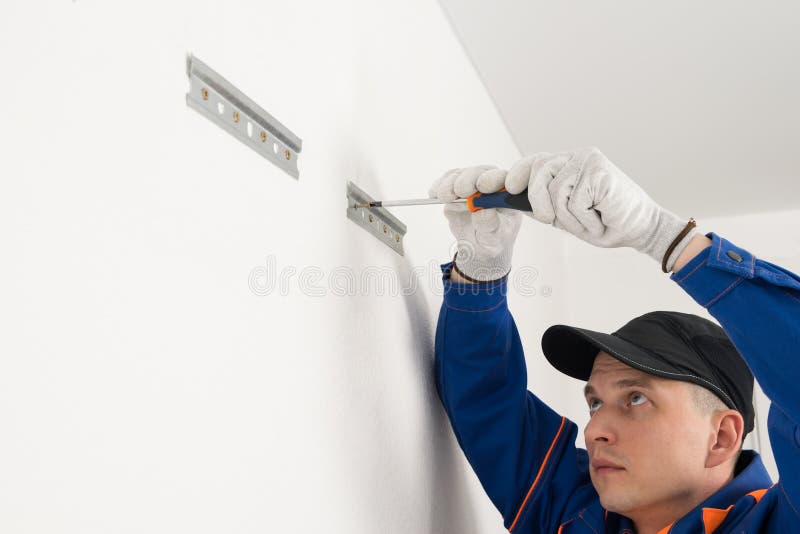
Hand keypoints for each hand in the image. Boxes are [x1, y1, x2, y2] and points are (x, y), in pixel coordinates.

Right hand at [429, 165, 521, 280]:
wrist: (478, 246)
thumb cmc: (492, 241)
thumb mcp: (494, 238)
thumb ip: (489, 224)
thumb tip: (481, 209)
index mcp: (508, 195)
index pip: (504, 180)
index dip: (493, 180)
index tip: (481, 187)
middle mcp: (492, 184)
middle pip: (482, 172)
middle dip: (469, 179)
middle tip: (460, 190)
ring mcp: (473, 184)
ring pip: (463, 174)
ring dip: (451, 182)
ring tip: (444, 196)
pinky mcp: (456, 187)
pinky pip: (448, 180)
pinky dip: (440, 185)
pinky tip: (434, 194)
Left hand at [504, 147, 697, 270]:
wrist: (639, 230)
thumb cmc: (602, 223)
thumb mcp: (563, 215)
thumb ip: (539, 204)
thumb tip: (506, 198)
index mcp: (565, 164)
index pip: (532, 163)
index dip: (512, 174)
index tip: (491, 187)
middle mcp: (575, 156)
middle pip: (537, 171)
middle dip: (539, 201)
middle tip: (553, 218)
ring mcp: (587, 160)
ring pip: (554, 190)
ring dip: (568, 216)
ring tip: (588, 219)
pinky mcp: (598, 170)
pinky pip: (574, 201)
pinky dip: (585, 218)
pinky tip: (601, 217)